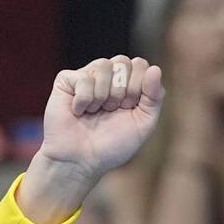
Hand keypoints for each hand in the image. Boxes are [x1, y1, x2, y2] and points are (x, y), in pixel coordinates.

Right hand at [22, 56, 164, 223]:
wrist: (81, 161)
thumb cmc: (111, 146)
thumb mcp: (143, 125)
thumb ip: (154, 98)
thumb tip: (156, 68)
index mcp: (128, 85)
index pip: (141, 65)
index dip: (138, 87)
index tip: (128, 109)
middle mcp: (108, 78)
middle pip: (124, 61)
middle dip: (122, 91)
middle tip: (112, 110)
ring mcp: (87, 77)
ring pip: (104, 65)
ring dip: (103, 96)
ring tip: (95, 112)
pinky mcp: (67, 81)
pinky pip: (84, 78)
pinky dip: (84, 101)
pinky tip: (79, 112)